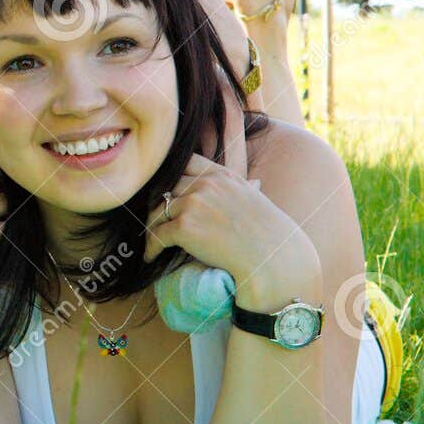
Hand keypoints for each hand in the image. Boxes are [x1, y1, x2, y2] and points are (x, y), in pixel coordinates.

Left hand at [143, 154, 318, 290]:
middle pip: (166, 188)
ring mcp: (194, 203)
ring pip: (157, 212)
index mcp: (222, 175)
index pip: (185, 163)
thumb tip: (251, 183)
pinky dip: (150, 247)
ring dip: (152, 227)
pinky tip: (150, 256)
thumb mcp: (256, 200)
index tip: (164, 193)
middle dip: (159, 205)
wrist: (272, 260)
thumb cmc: (269, 236)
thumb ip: (242, 188)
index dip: (171, 177)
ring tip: (152, 241)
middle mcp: (206, 184)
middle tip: (155, 222)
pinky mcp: (184, 226)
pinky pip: (156, 234)